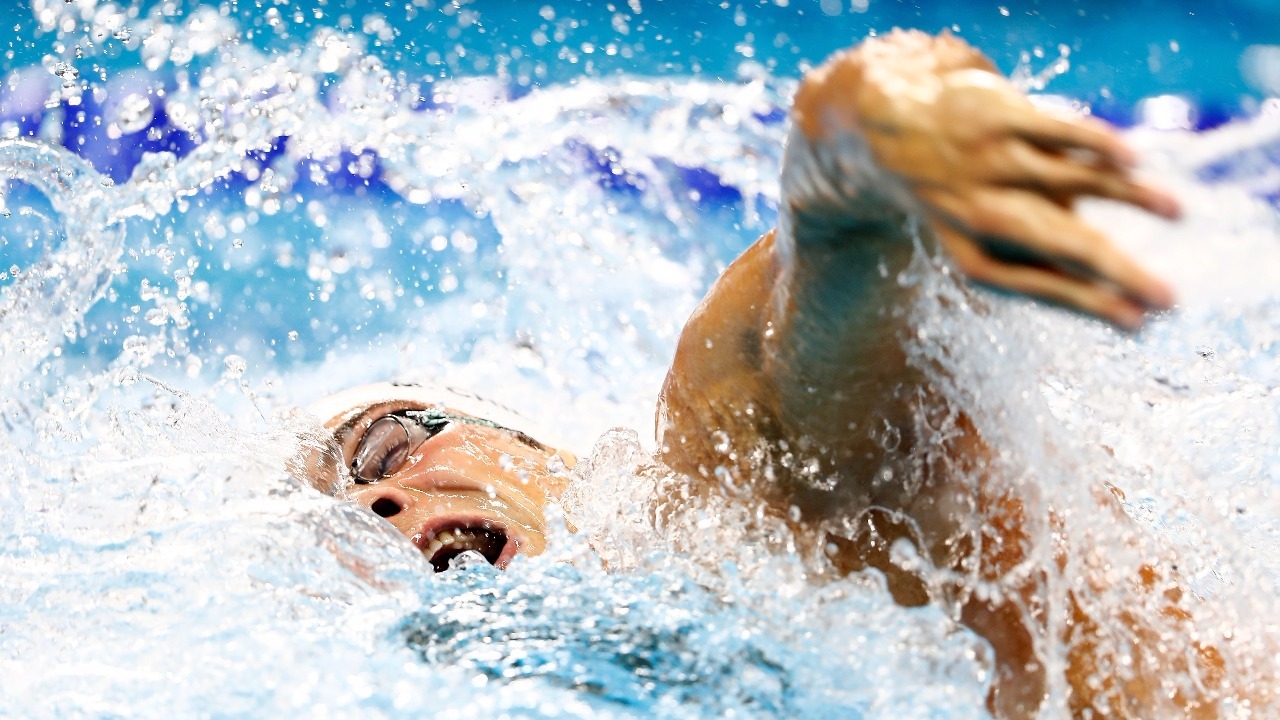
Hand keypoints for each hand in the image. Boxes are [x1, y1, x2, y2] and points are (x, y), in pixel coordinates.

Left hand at [861, 64, 1179, 328]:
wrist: (892, 132)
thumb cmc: (959, 200)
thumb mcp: (980, 242)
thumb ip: (1038, 263)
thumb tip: (1109, 296)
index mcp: (978, 256)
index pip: (1044, 286)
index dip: (1092, 304)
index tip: (1140, 322)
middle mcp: (984, 213)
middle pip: (1059, 243)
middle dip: (1114, 271)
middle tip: (1167, 295)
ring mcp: (992, 163)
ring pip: (1068, 180)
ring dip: (1127, 196)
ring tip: (1176, 211)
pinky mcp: (1000, 117)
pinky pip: (1056, 131)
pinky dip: (1095, 144)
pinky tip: (1134, 159)